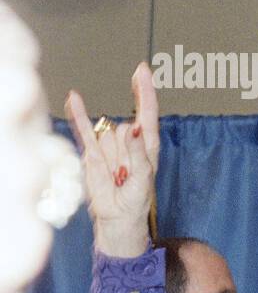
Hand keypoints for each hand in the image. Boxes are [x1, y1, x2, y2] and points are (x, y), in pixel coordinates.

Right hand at [64, 63, 159, 256]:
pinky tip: (74, 98)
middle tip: (131, 136)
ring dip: (108, 150)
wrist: (116, 222)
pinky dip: (79, 115)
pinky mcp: (93, 154)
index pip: (148, 114)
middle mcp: (130, 143)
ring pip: (106, 132)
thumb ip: (137, 154)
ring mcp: (110, 147)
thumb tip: (132, 128)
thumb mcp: (142, 180)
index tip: (143, 71)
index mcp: (148, 147)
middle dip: (127, 137)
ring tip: (114, 174)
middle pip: (126, 126)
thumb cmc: (135, 203)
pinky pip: (85, 131)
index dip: (146, 92)